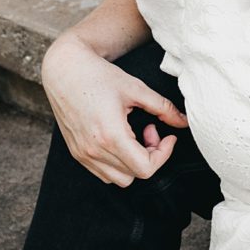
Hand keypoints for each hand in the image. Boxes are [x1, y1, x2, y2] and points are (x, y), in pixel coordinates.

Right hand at [41, 37, 187, 186]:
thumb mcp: (137, 89)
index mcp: (111, 136)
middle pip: (134, 175)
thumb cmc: (100, 76)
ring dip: (133, 162)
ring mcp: (82, 154)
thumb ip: (163, 108)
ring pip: (119, 179)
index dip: (163, 155)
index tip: (168, 136)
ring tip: (135, 134)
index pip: (145, 168)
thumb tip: (184, 122)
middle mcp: (93, 151)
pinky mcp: (76, 153)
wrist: (65, 70)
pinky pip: (103, 173)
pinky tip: (120, 138)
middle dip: (150, 155)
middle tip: (151, 129)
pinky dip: (118, 163)